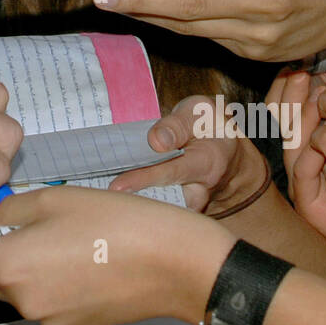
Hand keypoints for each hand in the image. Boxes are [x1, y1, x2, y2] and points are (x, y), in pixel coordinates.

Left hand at [0, 186, 234, 324]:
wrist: (175, 265)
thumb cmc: (121, 225)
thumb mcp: (54, 199)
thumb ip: (8, 213)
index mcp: (11, 266)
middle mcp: (23, 301)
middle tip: (5, 223)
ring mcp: (48, 320)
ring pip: (16, 288)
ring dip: (22, 265)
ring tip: (58, 235)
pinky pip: (44, 300)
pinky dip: (49, 280)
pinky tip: (77, 256)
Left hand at [95, 0, 325, 61]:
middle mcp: (264, 3)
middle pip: (189, 6)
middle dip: (139, 2)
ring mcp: (261, 36)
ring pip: (192, 27)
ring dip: (150, 17)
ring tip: (114, 6)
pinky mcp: (258, 56)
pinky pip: (208, 38)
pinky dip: (178, 27)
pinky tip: (153, 16)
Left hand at [107, 91, 269, 214]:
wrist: (226, 150)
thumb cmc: (208, 126)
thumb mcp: (199, 111)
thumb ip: (178, 124)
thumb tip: (155, 142)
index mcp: (207, 162)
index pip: (171, 172)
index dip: (142, 179)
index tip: (116, 187)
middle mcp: (200, 191)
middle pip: (162, 201)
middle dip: (132, 202)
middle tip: (99, 199)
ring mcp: (190, 205)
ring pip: (157, 211)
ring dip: (130, 208)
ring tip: (99, 202)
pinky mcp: (179, 211)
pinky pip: (155, 213)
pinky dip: (134, 208)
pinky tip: (109, 203)